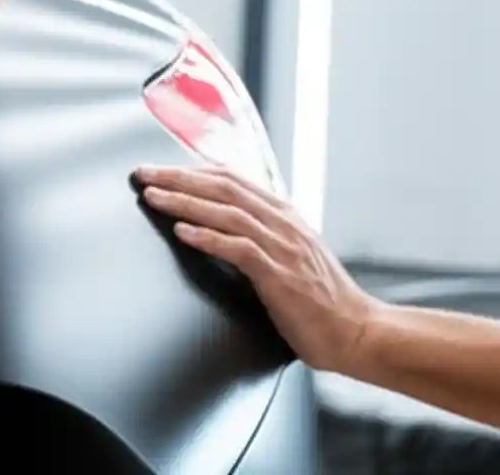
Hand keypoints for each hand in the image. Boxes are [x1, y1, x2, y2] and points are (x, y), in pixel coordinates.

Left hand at [134, 163, 381, 373]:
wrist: (356, 331)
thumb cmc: (321, 298)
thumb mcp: (292, 252)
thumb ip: (263, 232)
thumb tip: (225, 221)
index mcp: (283, 213)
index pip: (232, 179)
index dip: (193, 170)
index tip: (161, 169)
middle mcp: (282, 222)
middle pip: (222, 188)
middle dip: (178, 177)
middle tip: (143, 173)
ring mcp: (282, 246)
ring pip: (227, 212)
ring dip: (185, 202)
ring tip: (153, 197)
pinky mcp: (280, 275)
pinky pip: (239, 249)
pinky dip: (208, 237)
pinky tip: (183, 232)